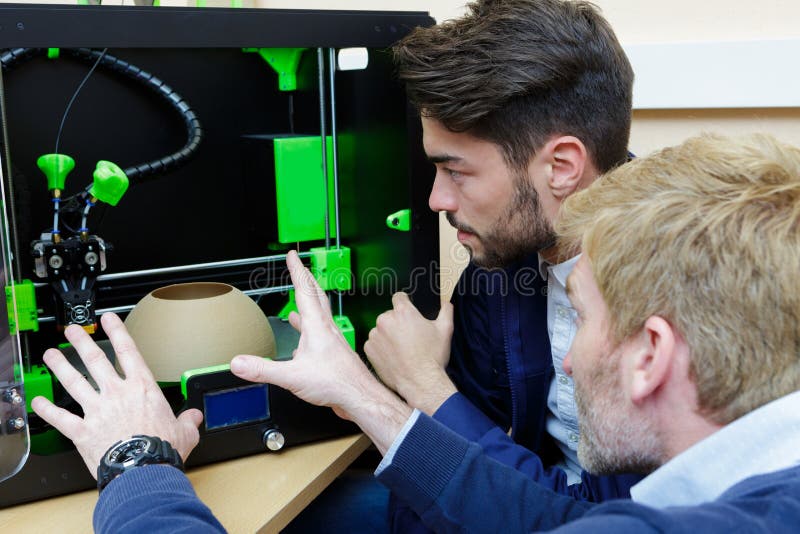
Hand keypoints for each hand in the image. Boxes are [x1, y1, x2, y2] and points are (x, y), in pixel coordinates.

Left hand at [31, 313, 202, 477]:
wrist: (142, 470)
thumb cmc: (162, 450)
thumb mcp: (185, 432)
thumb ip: (188, 420)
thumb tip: (194, 417)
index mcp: (143, 389)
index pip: (128, 352)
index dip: (117, 332)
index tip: (108, 320)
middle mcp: (117, 395)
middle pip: (96, 361)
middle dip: (82, 343)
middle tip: (73, 332)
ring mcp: (97, 411)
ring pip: (74, 383)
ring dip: (61, 367)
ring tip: (52, 355)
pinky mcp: (82, 431)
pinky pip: (61, 418)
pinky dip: (47, 410)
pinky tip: (38, 402)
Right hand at [230, 251, 411, 454]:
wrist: (359, 397)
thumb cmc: (336, 383)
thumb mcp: (292, 376)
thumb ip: (263, 369)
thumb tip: (238, 363)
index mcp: (316, 326)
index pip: (305, 291)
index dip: (297, 271)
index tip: (293, 256)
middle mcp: (326, 330)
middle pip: (316, 298)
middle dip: (306, 281)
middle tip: (301, 268)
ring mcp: (331, 342)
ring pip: (318, 317)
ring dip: (308, 305)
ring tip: (297, 303)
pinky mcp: (333, 356)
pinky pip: (319, 337)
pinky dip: (308, 332)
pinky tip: (302, 342)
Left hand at [364, 293, 455, 413]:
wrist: (420, 383)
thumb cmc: (432, 357)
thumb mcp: (445, 330)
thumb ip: (446, 311)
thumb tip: (446, 304)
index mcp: (403, 312)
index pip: (399, 297)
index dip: (405, 303)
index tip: (407, 313)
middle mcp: (385, 320)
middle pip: (390, 315)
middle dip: (398, 323)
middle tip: (409, 338)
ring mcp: (375, 335)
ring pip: (381, 330)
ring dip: (388, 336)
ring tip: (402, 350)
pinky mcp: (368, 349)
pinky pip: (374, 344)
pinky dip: (381, 349)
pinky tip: (393, 357)